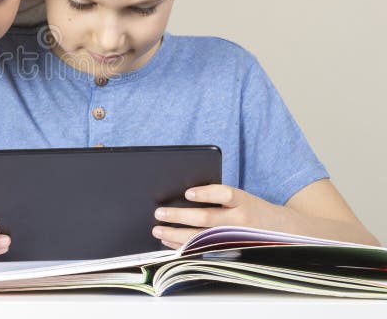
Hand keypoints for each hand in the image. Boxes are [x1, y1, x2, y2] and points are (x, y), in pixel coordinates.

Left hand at [152, 184, 286, 248]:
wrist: (283, 230)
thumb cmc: (252, 209)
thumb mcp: (242, 198)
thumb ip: (218, 197)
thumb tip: (181, 197)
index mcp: (242, 200)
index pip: (225, 194)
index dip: (206, 193)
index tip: (188, 193)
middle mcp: (240, 219)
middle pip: (206, 218)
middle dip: (179, 216)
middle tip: (158, 213)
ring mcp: (235, 237)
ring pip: (202, 237)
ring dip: (177, 234)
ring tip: (158, 230)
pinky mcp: (231, 250)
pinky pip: (204, 249)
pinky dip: (186, 246)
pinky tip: (172, 242)